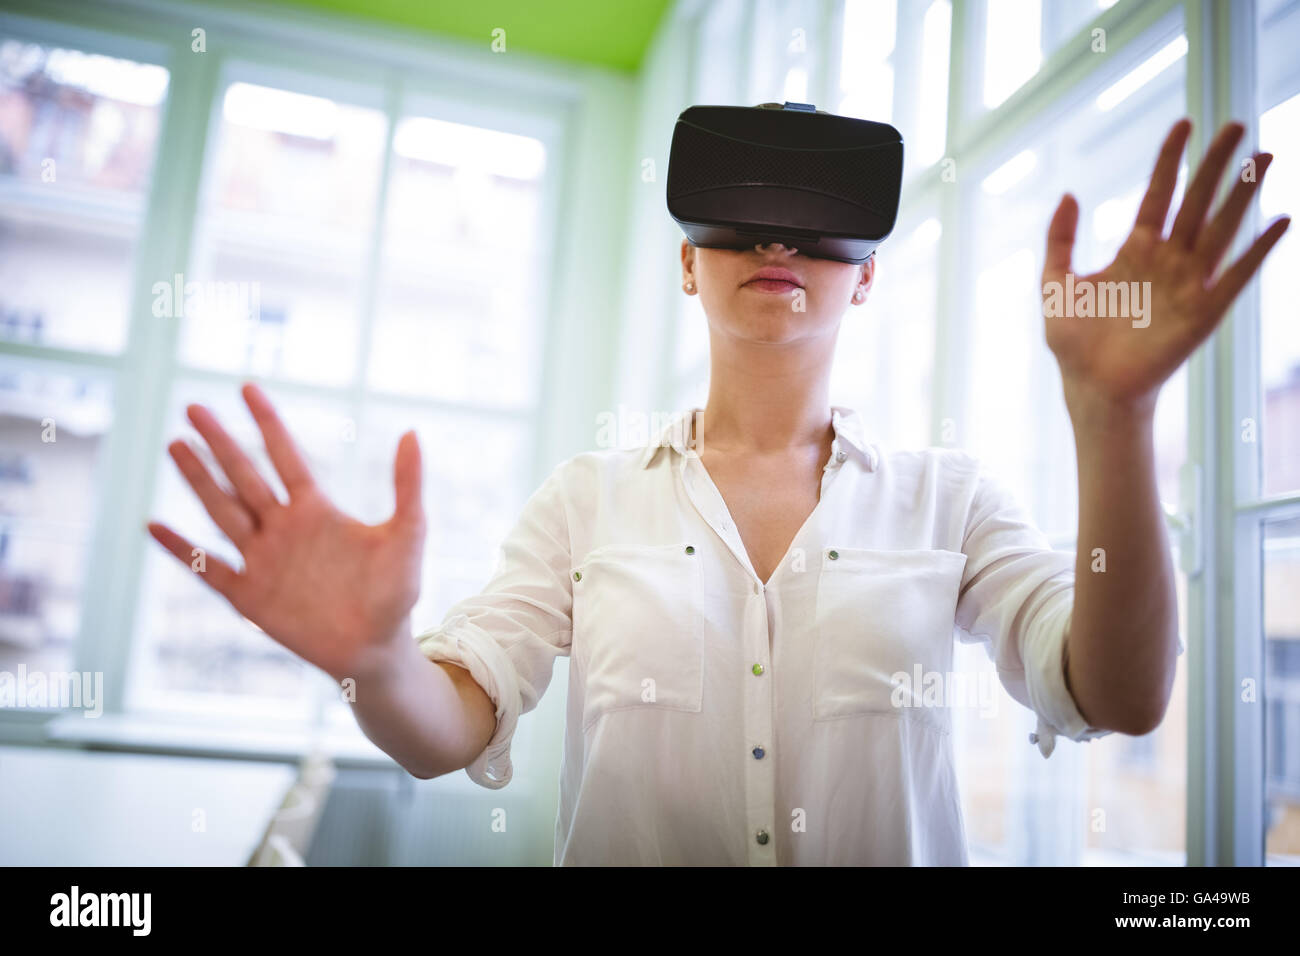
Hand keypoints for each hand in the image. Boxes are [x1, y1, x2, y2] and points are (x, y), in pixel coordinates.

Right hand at [147, 383, 425, 683]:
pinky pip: (209, 568)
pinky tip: (155, 525)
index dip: (268, 422)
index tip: (247, 387)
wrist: (376, 649)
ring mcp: (263, 561)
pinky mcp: (249, 596)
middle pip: (245, 477)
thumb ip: (407, 485)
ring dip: (198, 481)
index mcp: (316, 510)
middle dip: (220, 443)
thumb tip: (411, 431)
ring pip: (223, 511)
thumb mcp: (407, 534)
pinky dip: (182, 549)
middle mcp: (283, 529)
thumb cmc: (395, 593)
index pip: (286, 456)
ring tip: (175, 445)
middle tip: (193, 408)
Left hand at [1042, 119, 1289, 421]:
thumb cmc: (1074, 342)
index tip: (1183, 123)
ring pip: (1220, 228)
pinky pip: (1235, 275)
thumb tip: (1069, 193)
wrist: (1090, 388)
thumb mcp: (1055, 283)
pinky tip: (1280, 221)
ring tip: (1264, 157)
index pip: (1159, 193)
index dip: (1170, 160)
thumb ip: (1059, 239)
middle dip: (1216, 164)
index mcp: (1136, 250)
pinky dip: (1258, 250)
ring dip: (1243, 194)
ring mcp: (1188, 284)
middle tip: (1236, 124)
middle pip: (1197, 201)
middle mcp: (1167, 261)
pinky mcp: (1203, 312)